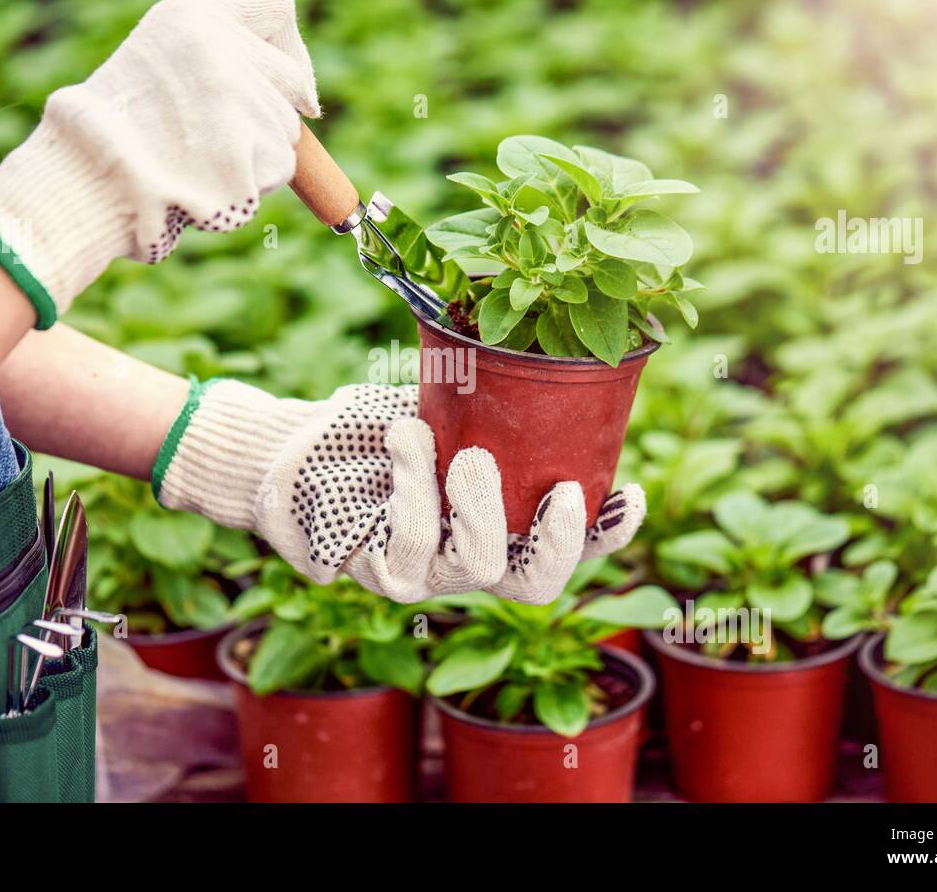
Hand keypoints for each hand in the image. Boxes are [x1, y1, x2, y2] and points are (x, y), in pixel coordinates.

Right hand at [0, 0, 318, 326]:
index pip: (275, 6)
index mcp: (192, 16)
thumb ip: (222, 57)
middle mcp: (221, 49)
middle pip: (290, 81)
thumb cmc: (118, 133)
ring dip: (256, 154)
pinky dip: (252, 185)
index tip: (283, 81)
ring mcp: (239, 101)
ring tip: (197, 162)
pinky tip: (207, 184)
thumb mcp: (160, 62)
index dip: (288, 47)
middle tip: (217, 138)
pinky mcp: (252, 154)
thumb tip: (305, 99)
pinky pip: (279, 169)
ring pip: (285, 131)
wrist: (85, 185)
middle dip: (268, 113)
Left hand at [153, 380, 646, 603]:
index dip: (609, 532)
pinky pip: (413, 542)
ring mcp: (431, 577)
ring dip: (479, 505)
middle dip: (557, 541)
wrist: (308, 443)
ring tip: (466, 452)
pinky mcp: (384, 573)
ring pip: (478, 566)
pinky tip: (407, 433)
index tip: (628, 491)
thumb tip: (551, 352)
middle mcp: (477, 564)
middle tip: (559, 489)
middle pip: (538, 584)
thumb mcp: (456, 406)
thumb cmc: (393, 422)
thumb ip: (501, 404)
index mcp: (509, 528)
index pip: (576, 546)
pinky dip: (415, 483)